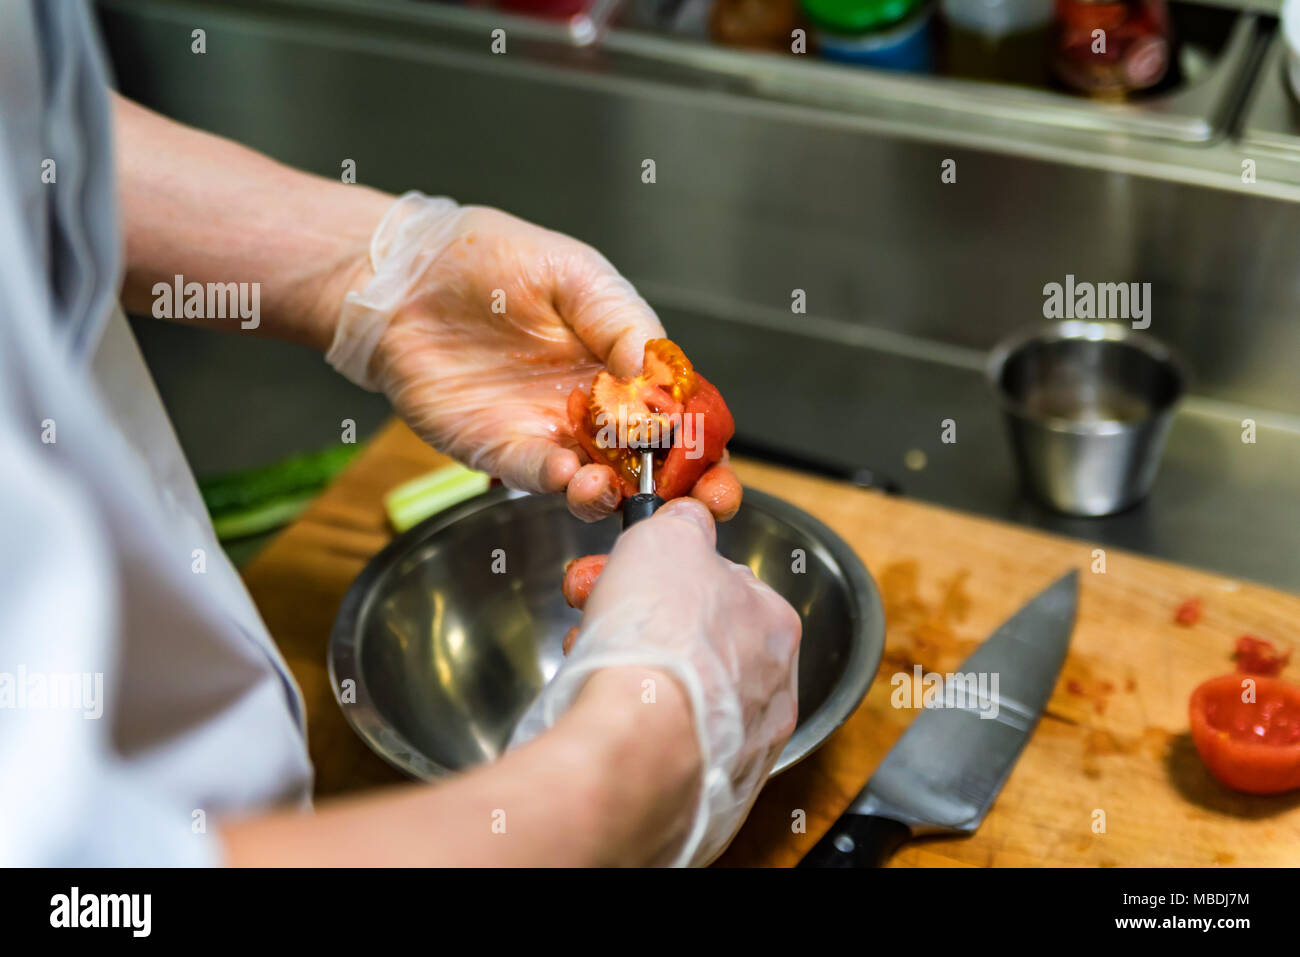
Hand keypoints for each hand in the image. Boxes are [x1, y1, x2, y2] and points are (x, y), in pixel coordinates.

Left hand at [327, 193, 740, 521]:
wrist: (406, 276)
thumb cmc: (488, 260)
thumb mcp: (575, 275)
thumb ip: (623, 325)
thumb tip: (664, 380)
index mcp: (622, 363)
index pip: (677, 412)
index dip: (703, 441)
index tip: (715, 458)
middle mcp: (594, 407)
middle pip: (650, 461)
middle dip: (679, 487)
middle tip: (698, 500)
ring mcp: (550, 433)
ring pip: (597, 479)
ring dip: (614, 492)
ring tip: (613, 485)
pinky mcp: (501, 449)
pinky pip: (536, 476)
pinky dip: (556, 483)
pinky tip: (568, 476)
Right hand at [510, 498, 801, 865]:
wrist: (637, 749)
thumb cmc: (658, 642)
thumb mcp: (667, 540)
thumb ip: (682, 526)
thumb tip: (687, 520)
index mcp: (773, 624)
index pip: (724, 587)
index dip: (667, 579)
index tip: (630, 579)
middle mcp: (772, 691)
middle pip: (700, 647)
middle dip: (647, 633)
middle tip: (599, 626)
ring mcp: (744, 750)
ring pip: (682, 702)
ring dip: (637, 683)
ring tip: (592, 676)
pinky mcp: (708, 799)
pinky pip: (669, 754)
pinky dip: (637, 738)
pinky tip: (610, 727)